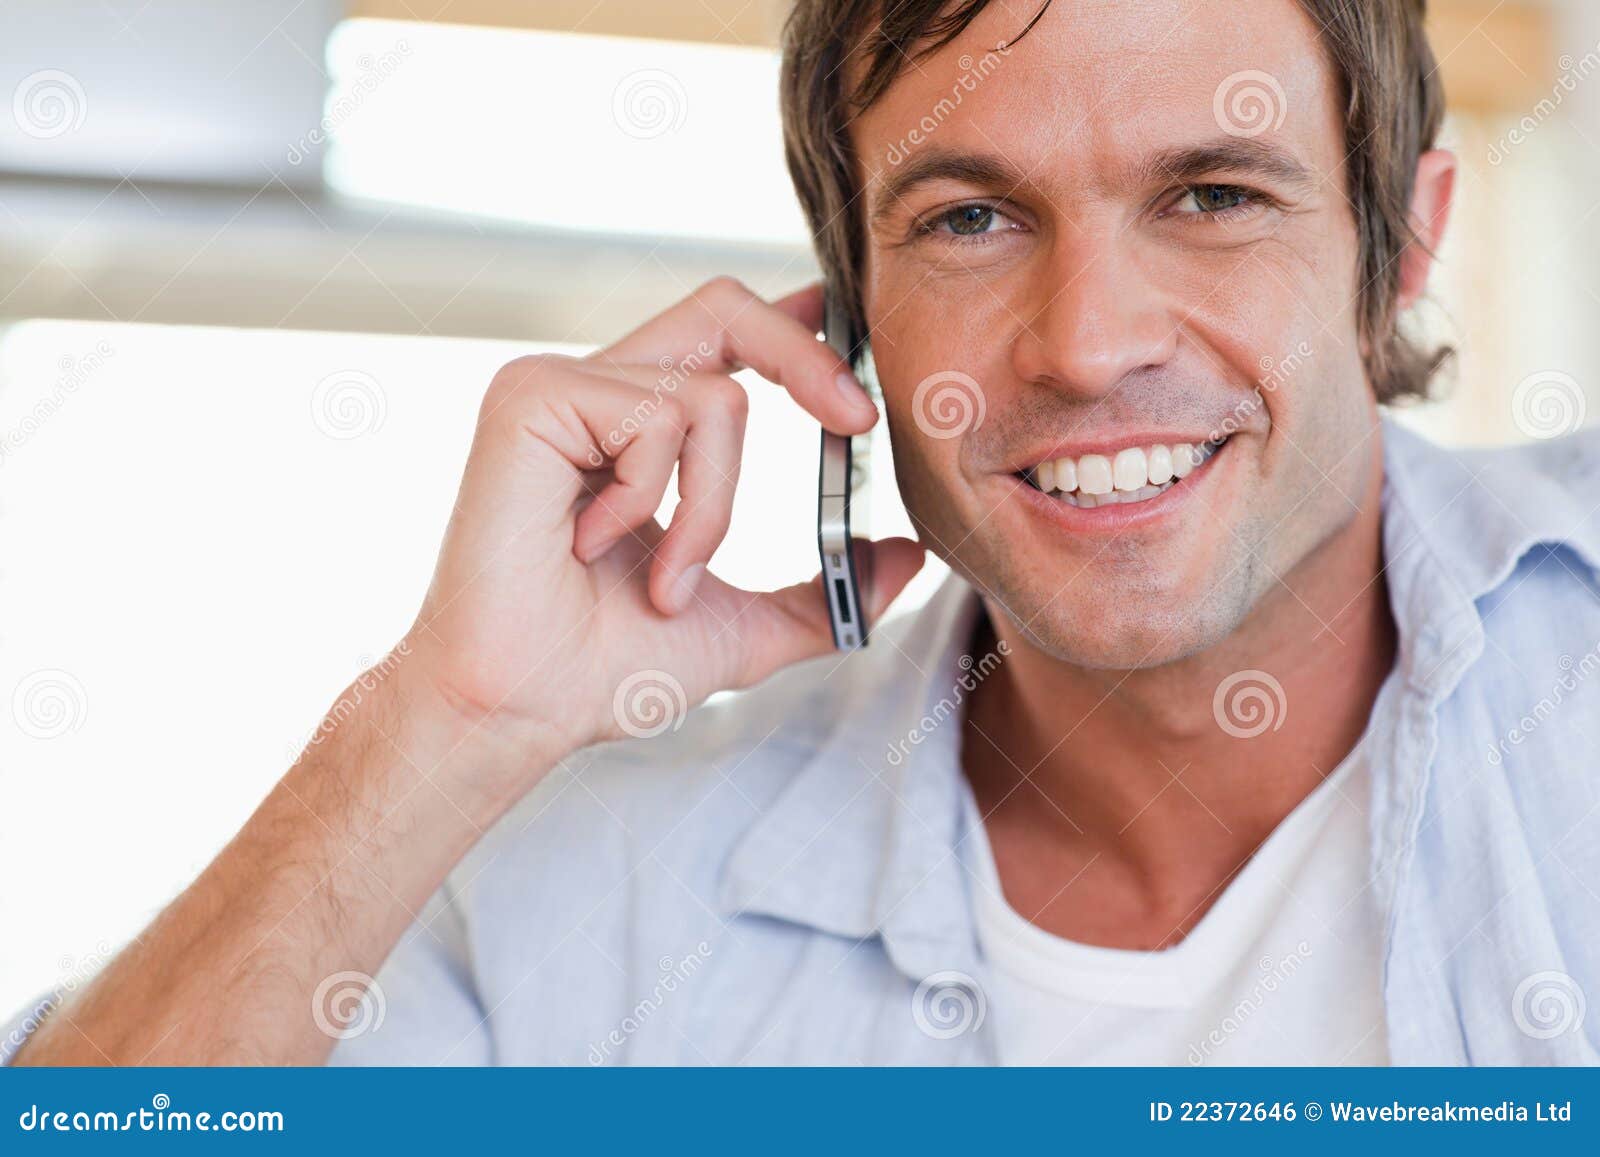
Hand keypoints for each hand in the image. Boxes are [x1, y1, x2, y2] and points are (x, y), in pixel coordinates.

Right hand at [401, 278, 925, 798]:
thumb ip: (823, 590)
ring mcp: (559, 387)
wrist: (520, 710)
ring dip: (714, 511)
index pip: (724, 337)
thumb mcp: (741, 627)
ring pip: (714, 398)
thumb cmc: (603, 671)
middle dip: (807, 353)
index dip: (794, 326)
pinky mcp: (532, 397)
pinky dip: (661, 503)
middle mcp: (596, 393)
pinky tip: (594, 548)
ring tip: (663, 580)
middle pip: (725, 308)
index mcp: (636, 429)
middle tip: (859, 418)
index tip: (853, 342)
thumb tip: (906, 554)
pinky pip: (661, 420)